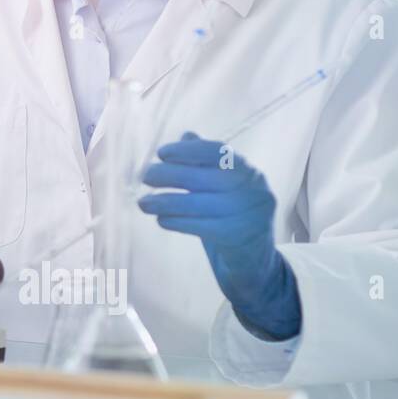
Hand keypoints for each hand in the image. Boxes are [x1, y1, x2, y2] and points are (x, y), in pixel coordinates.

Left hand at [138, 132, 301, 340]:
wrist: (254, 264)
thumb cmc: (230, 218)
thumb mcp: (220, 188)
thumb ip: (205, 162)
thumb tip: (186, 135)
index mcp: (249, 171)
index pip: (218, 151)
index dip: (187, 150)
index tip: (161, 153)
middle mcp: (255, 189)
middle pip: (205, 177)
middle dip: (169, 175)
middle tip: (145, 177)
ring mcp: (250, 214)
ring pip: (198, 203)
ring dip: (164, 201)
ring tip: (142, 203)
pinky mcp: (240, 238)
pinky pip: (200, 226)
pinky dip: (176, 221)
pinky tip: (161, 220)